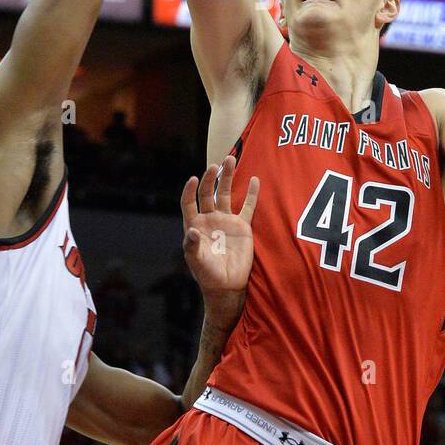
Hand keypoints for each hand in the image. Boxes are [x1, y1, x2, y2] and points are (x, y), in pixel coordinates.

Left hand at [180, 156, 259, 304]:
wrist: (227, 284)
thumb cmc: (207, 274)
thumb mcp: (197, 261)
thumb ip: (193, 246)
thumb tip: (191, 230)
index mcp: (194, 224)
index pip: (189, 202)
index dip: (190, 191)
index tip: (193, 179)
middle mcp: (209, 219)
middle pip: (208, 192)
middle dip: (211, 177)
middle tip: (216, 165)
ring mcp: (226, 221)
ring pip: (226, 194)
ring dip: (228, 177)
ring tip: (230, 159)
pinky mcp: (242, 227)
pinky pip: (248, 207)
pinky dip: (252, 194)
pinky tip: (255, 180)